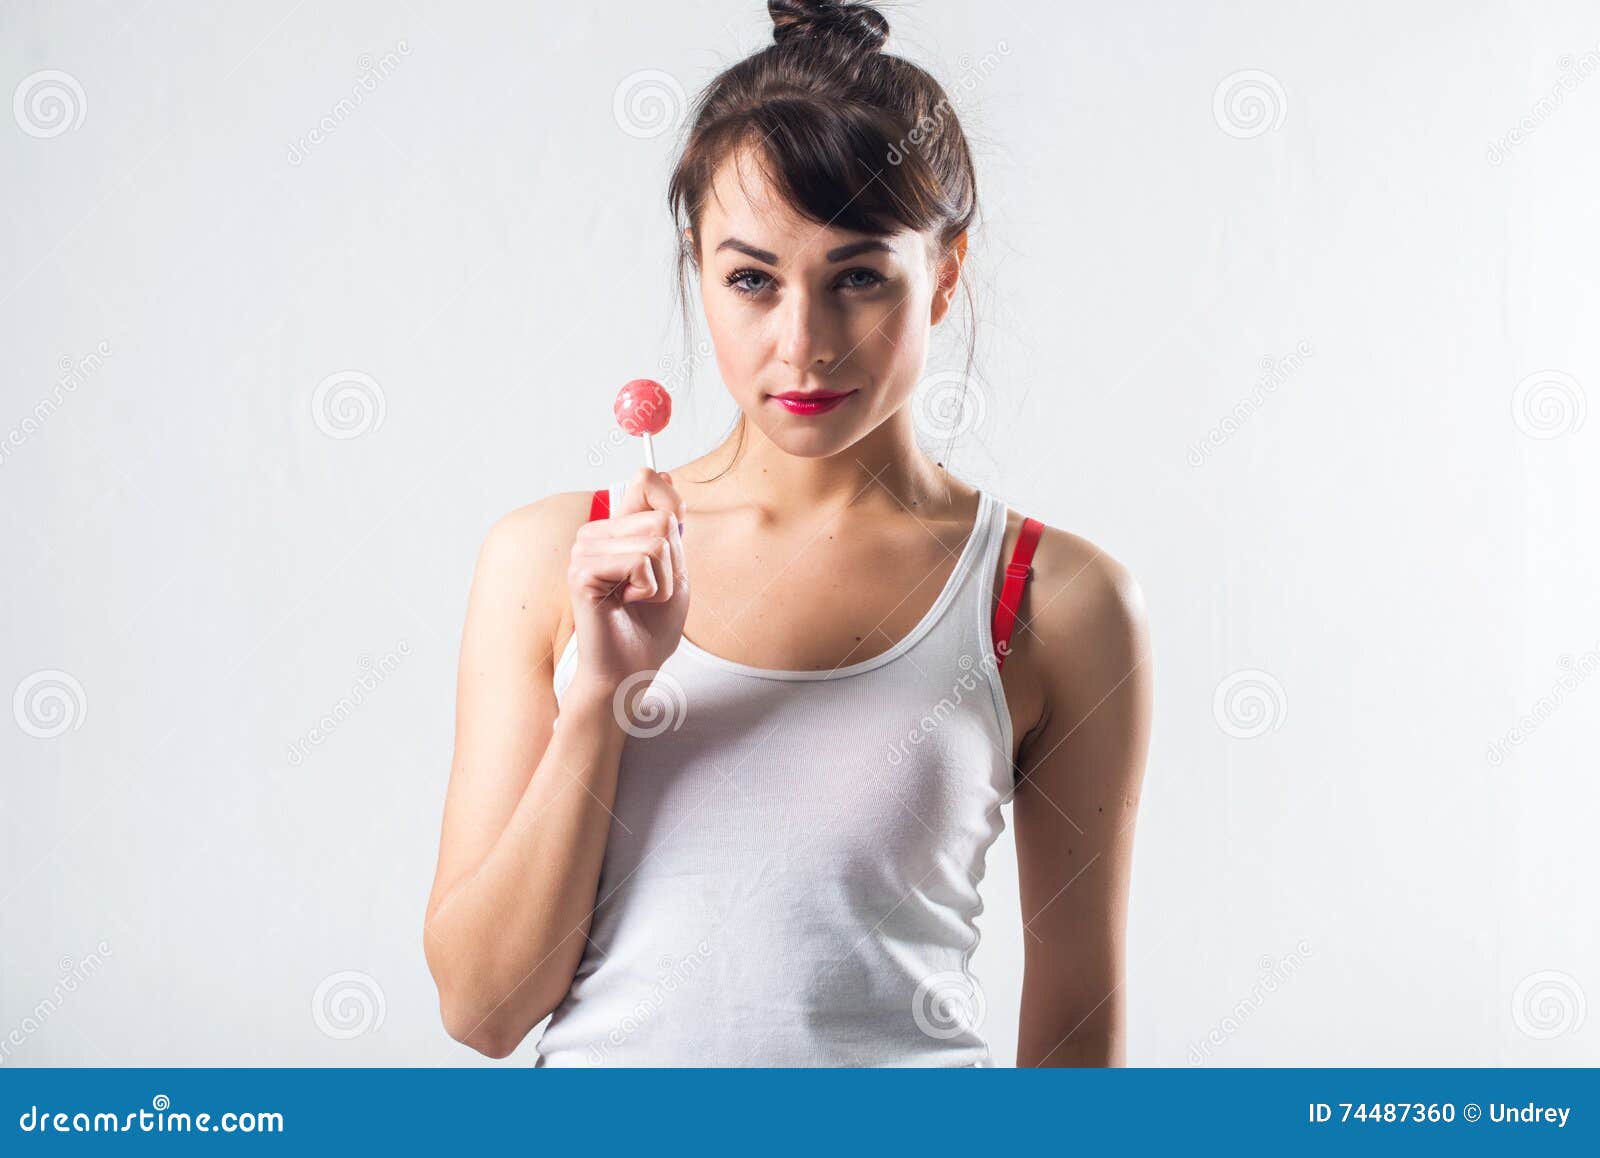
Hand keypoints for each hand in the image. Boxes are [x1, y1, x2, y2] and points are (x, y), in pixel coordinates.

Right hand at [566, 467, 688, 696]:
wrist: (631, 670)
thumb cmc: (650, 626)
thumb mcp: (673, 568)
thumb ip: (667, 524)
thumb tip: (660, 473)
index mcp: (614, 529)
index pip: (645, 481)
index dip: (671, 503)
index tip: (674, 534)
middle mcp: (594, 534)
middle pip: (661, 519)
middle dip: (671, 563)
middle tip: (649, 591)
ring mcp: (583, 551)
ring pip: (654, 542)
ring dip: (661, 581)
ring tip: (638, 600)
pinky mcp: (582, 572)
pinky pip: (639, 562)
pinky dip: (648, 590)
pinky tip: (625, 604)